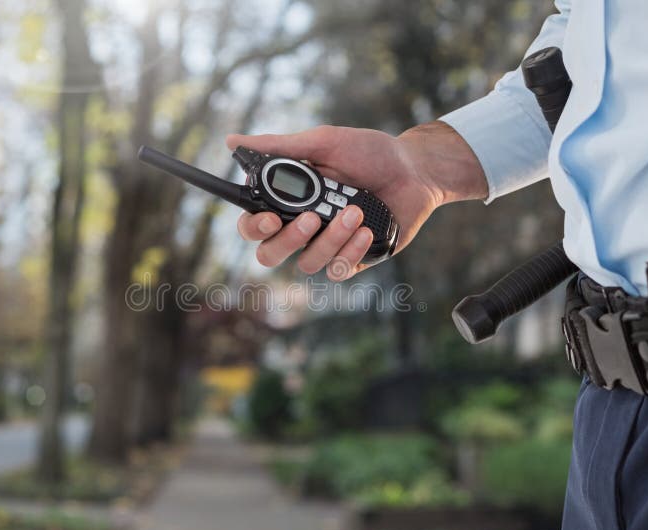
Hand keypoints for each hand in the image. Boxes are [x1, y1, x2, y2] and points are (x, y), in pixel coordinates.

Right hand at [227, 122, 486, 279]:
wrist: (415, 170)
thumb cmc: (369, 152)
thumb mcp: (323, 143)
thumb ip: (280, 147)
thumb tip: (231, 141)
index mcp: (288, 200)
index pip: (253, 225)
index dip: (254, 228)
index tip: (269, 217)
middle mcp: (302, 227)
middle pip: (270, 255)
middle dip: (288, 241)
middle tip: (312, 218)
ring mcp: (327, 245)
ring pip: (307, 263)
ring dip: (330, 239)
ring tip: (355, 211)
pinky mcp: (352, 259)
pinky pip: (337, 270)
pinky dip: (350, 251)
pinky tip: (366, 230)